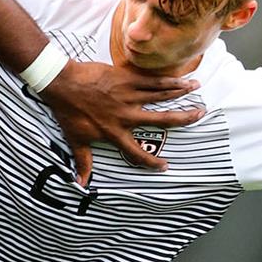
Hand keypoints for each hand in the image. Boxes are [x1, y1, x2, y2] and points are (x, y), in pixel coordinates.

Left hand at [42, 61, 204, 183]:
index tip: (165, 166)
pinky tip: (181, 79)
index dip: (151, 162)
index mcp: (115, 133)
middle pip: (160, 119)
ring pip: (160, 95)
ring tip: (197, 90)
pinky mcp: (126, 79)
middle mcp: (126, 116)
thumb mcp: (76, 140)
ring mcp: (128, 96)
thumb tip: (80, 182)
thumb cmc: (68, 112)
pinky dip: (168, 80)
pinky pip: (152, 80)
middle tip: (199, 116)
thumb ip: (83, 161)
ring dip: (180, 93)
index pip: (136, 153)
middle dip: (182, 118)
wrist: (62, 84)